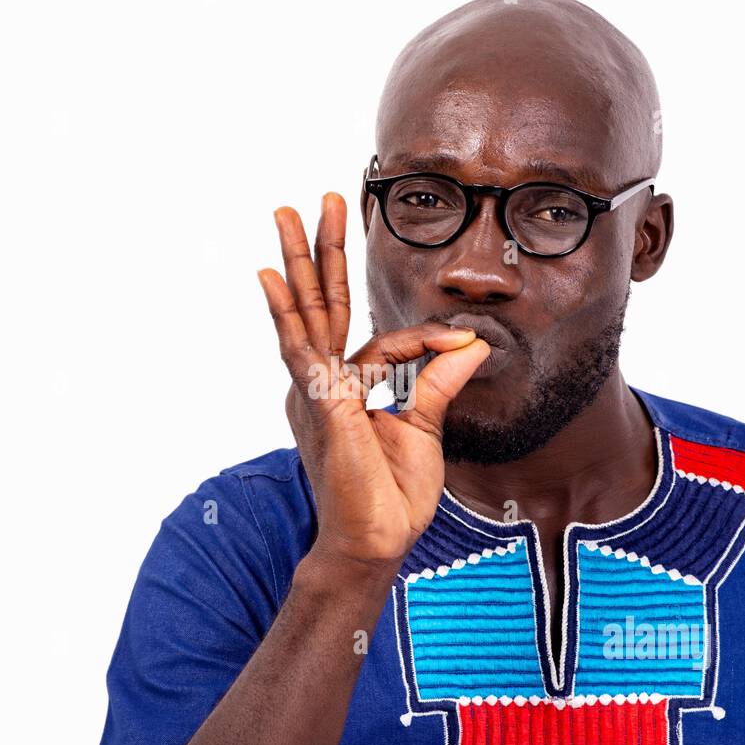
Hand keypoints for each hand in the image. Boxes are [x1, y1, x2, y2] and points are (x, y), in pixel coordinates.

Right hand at [256, 192, 489, 575]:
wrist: (375, 542)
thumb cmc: (390, 497)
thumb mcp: (423, 428)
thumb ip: (438, 382)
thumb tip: (473, 344)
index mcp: (346, 391)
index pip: (386, 343)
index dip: (426, 338)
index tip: (461, 341)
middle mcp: (323, 384)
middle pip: (323, 306)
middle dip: (320, 253)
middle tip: (317, 202)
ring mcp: (316, 391)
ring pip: (307, 314)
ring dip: (299, 262)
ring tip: (287, 215)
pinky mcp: (319, 403)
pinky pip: (306, 350)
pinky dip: (286, 313)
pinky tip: (270, 280)